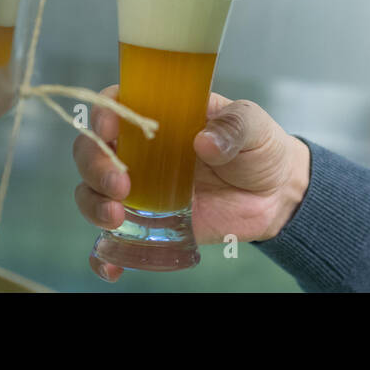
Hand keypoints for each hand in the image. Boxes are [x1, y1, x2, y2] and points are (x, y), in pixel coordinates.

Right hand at [73, 85, 310, 282]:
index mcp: (163, 115)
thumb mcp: (253, 125)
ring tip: (116, 217)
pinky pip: (115, 240)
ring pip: (94, 191)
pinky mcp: (150, 223)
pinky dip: (103, 254)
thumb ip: (233, 127)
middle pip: (94, 149)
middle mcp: (142, 149)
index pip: (117, 104)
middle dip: (95, 165)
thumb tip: (204, 141)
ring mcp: (142, 188)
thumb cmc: (259, 147)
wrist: (276, 193)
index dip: (103, 113)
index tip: (109, 129)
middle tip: (119, 184)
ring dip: (93, 204)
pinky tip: (110, 266)